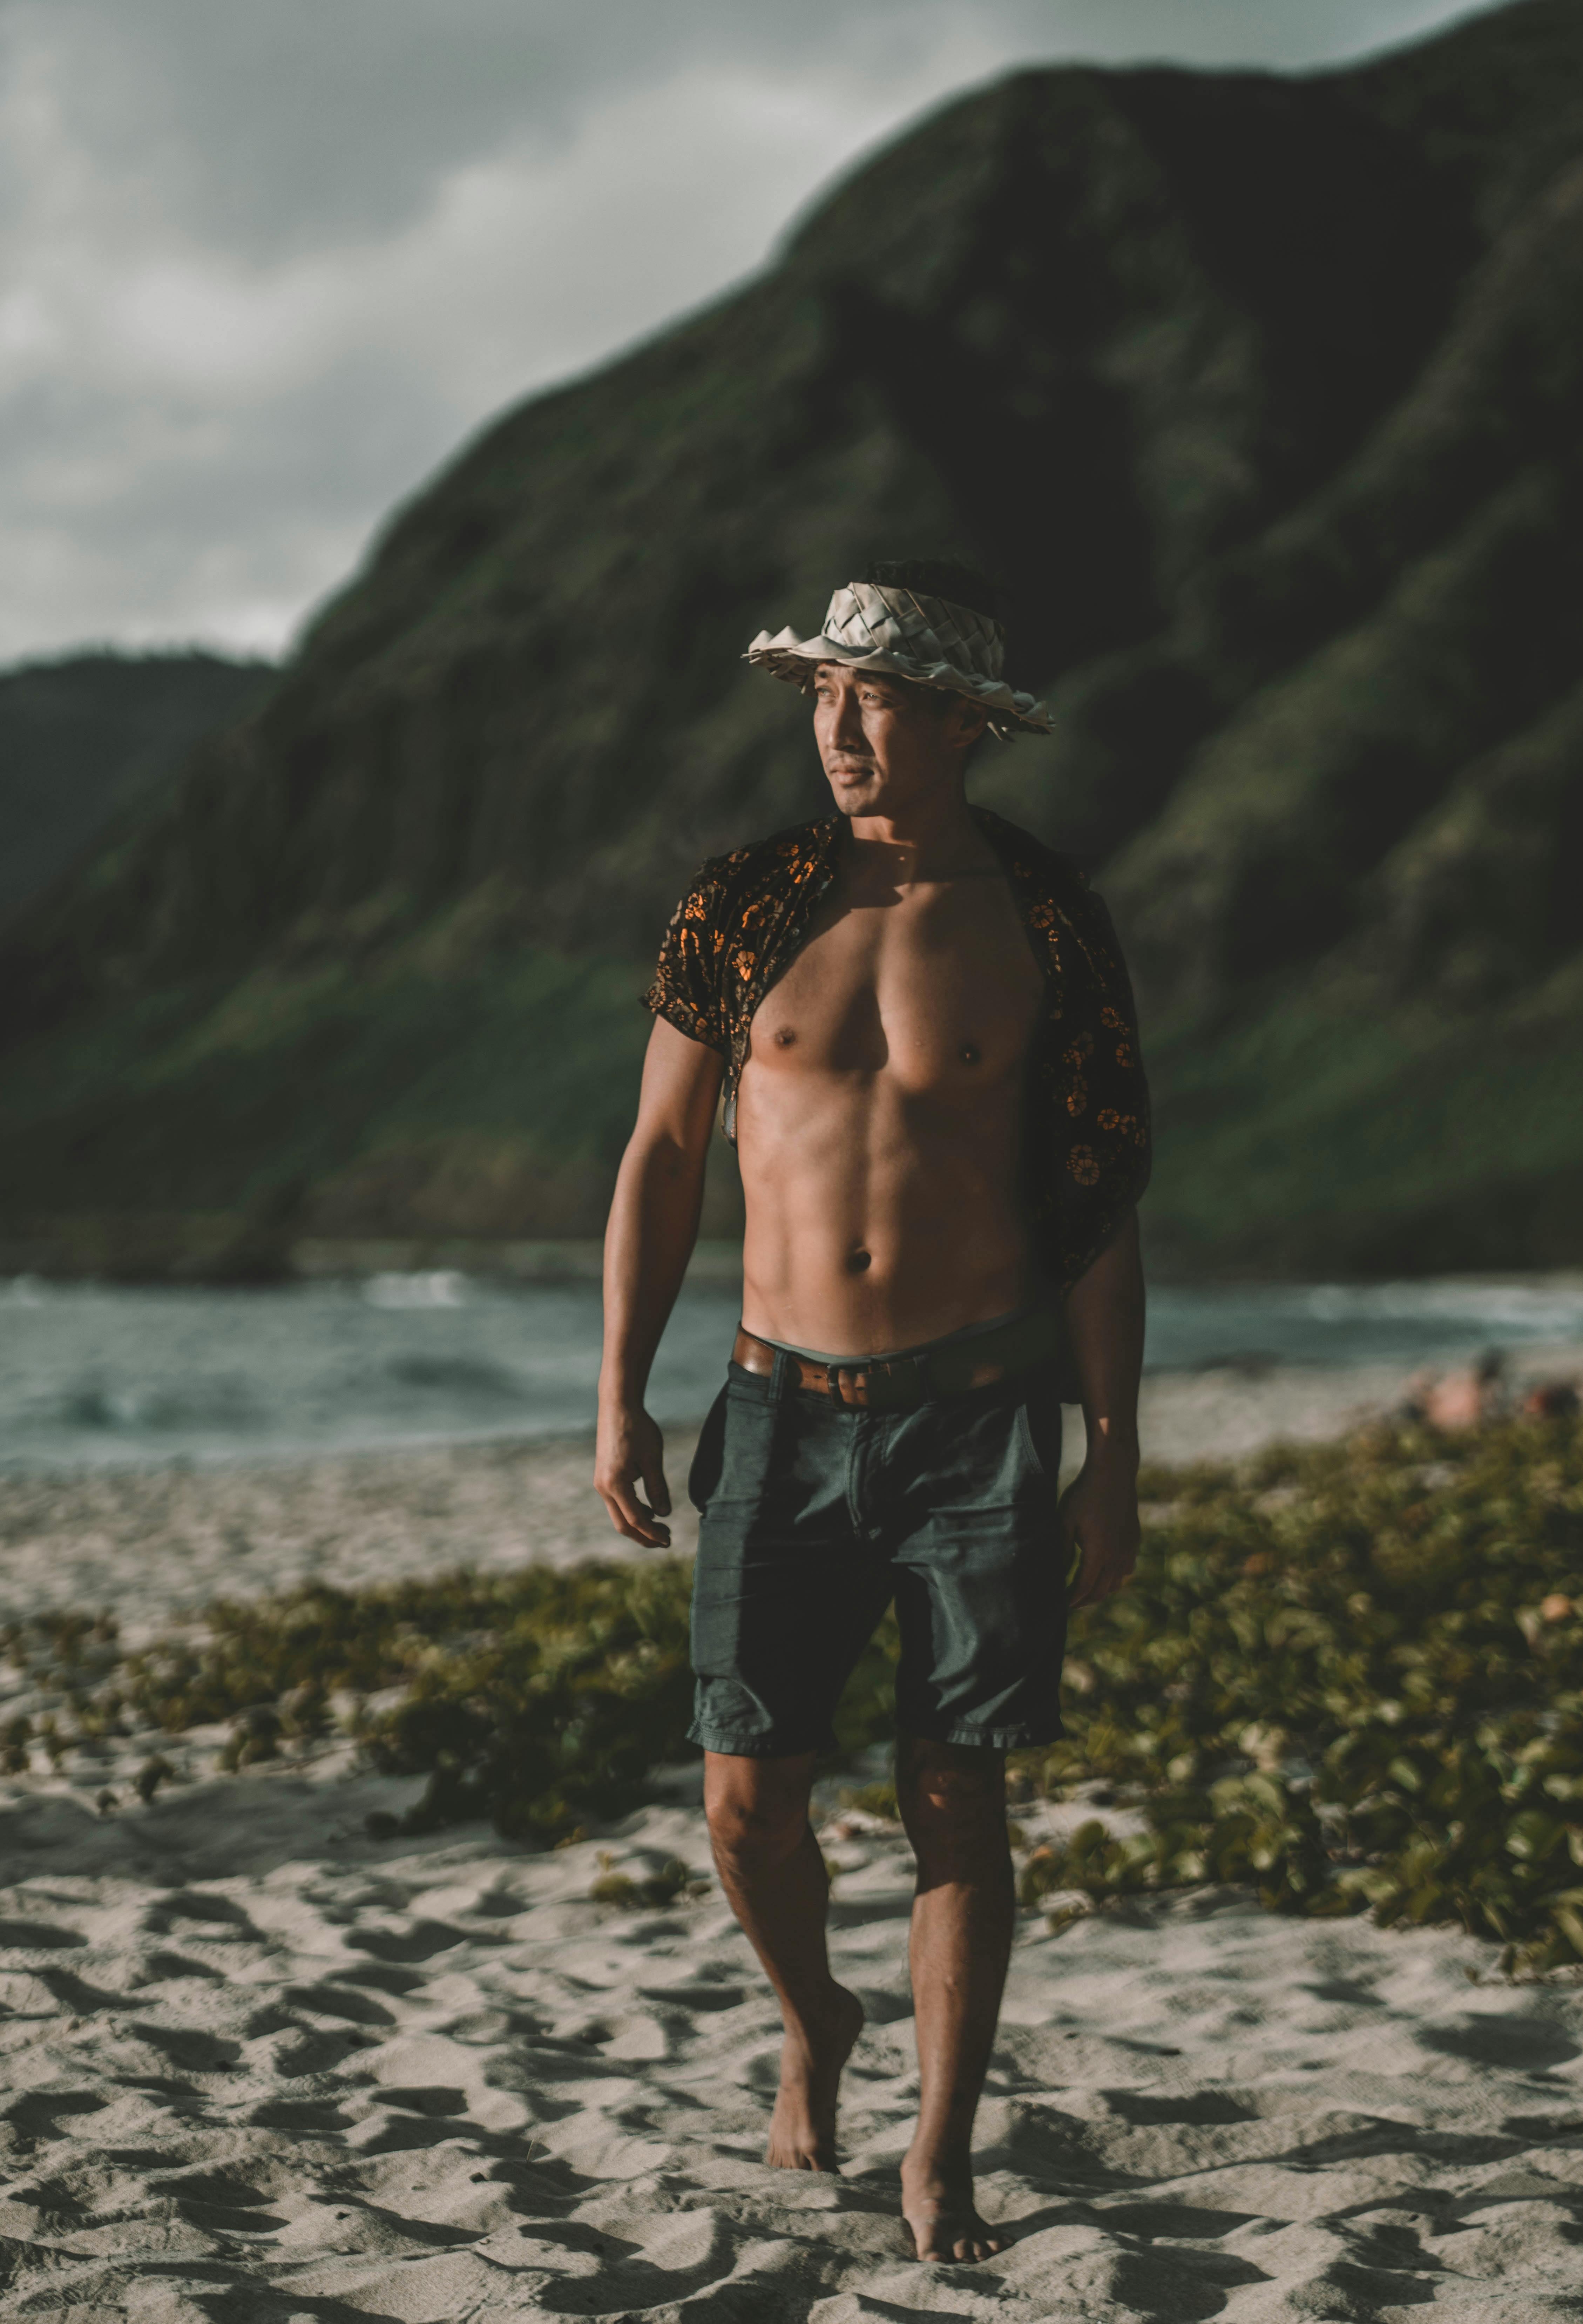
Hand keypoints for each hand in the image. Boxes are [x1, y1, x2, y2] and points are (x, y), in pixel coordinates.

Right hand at [595, 1405, 671, 1547]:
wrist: (617, 1406)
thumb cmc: (637, 1429)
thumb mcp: (652, 1459)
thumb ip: (657, 1488)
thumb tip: (663, 1515)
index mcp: (615, 1484)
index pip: (636, 1520)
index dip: (653, 1534)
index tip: (669, 1541)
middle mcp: (603, 1487)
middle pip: (623, 1524)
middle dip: (644, 1537)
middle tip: (666, 1541)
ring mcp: (601, 1482)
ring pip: (619, 1514)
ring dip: (639, 1524)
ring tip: (661, 1527)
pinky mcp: (604, 1476)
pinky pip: (617, 1502)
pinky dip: (633, 1510)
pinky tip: (649, 1510)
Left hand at [1060, 1458, 1139, 1610]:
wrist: (1113, 1473)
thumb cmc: (1084, 1495)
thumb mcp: (1065, 1522)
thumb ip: (1061, 1552)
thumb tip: (1057, 1575)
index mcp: (1098, 1554)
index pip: (1084, 1588)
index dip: (1072, 1600)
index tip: (1061, 1606)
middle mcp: (1117, 1556)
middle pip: (1101, 1591)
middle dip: (1085, 1601)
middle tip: (1070, 1602)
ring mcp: (1129, 1549)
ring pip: (1116, 1582)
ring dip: (1101, 1590)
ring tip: (1085, 1590)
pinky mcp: (1134, 1540)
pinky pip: (1127, 1568)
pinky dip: (1115, 1576)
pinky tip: (1104, 1571)